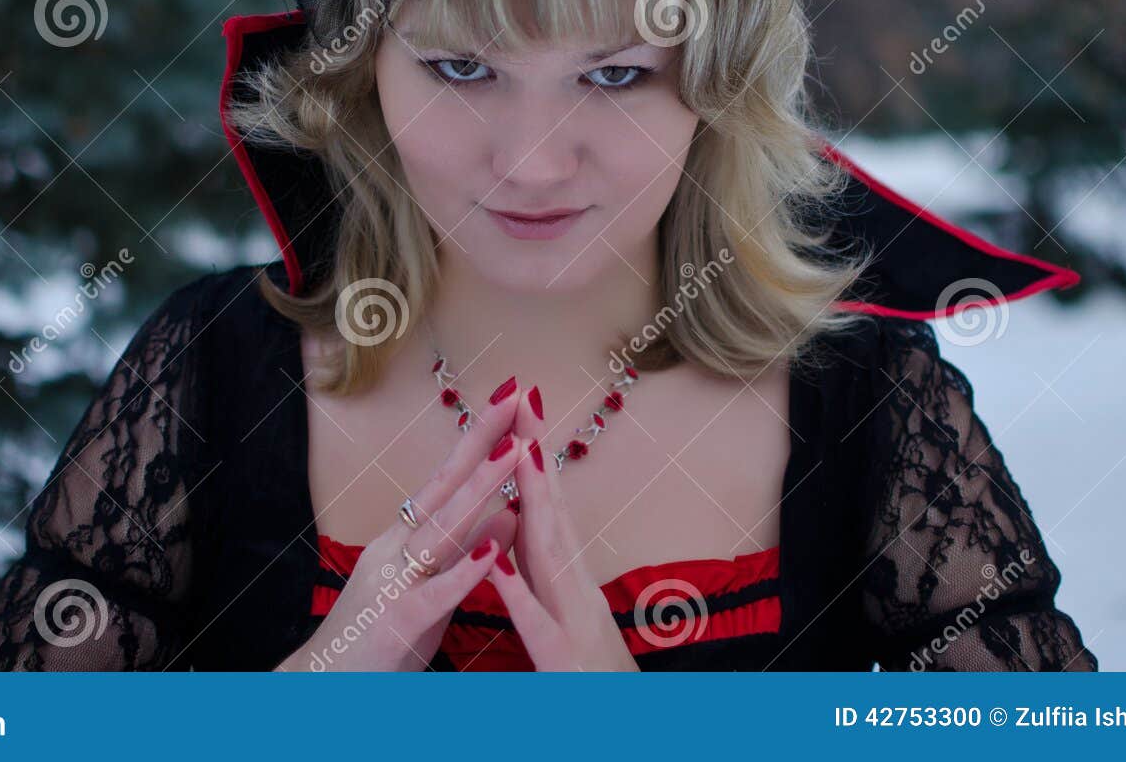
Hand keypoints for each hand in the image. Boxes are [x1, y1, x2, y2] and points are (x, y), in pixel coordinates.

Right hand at [277, 376, 523, 670]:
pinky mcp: (397, 622)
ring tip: (513, 454)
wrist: (324, 687)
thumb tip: (509, 512)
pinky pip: (435, 593)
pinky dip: (463, 571)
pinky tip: (491, 549)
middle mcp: (396, 549)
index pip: (447, 479)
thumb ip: (467, 549)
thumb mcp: (433, 586)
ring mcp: (393, 582)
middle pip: (445, 487)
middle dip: (482, 442)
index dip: (479, 440)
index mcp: (405, 539)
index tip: (509, 402)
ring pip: (441, 528)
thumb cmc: (384, 634)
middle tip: (513, 399)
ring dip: (479, 490)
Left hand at [483, 383, 639, 671]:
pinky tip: (500, 566)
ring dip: (537, 506)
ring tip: (519, 456)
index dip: (529, 456)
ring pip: (553, 557)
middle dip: (534, 455)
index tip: (516, 407)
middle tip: (521, 398)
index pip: (543, 508)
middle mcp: (576, 592)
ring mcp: (574, 625)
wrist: (624, 727)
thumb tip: (513, 540)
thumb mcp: (561, 623)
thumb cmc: (588, 683)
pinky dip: (522, 596)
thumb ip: (539, 581)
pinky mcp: (565, 665)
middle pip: (550, 514)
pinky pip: (539, 628)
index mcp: (566, 581)